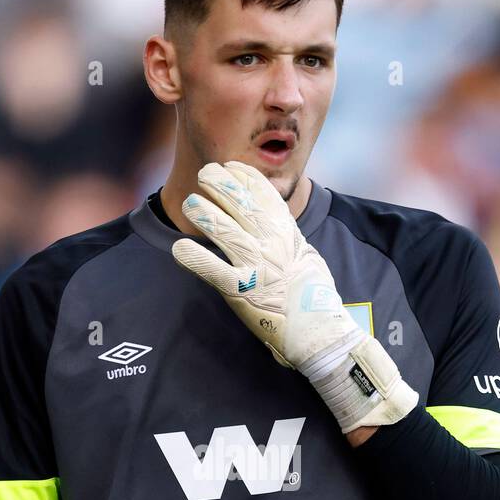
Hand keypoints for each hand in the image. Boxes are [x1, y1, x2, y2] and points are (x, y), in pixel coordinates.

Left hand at [170, 161, 417, 432]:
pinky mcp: (243, 292)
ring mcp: (257, 267)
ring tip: (191, 203)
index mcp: (289, 236)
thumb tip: (274, 222)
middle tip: (205, 174)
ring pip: (225, 232)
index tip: (231, 166)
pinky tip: (180, 248)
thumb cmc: (314, 299)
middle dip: (222, 185)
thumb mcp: (306, 257)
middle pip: (243, 206)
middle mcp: (273, 246)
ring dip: (205, 214)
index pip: (266, 196)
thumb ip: (288, 237)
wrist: (319, 333)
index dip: (246, 178)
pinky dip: (195, 258)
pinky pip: (213, 270)